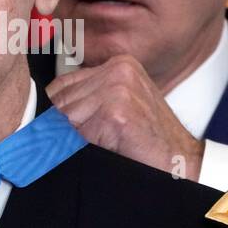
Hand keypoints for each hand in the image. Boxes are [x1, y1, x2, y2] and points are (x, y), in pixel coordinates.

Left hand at [46, 55, 202, 179]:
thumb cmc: (150, 140)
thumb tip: (44, 113)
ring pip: (66, 120)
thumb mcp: (120, 108)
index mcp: (119, 64)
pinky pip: (78, 135)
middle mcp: (118, 70)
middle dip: (61, 130)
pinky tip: (106, 152)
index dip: (56, 115)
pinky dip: (83, 150)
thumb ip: (89, 100)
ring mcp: (119, 89)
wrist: (182, 163)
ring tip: (99, 149)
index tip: (55, 133)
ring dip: (73, 142)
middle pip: (61, 102)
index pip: (62, 86)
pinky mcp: (117, 112)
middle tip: (76, 147)